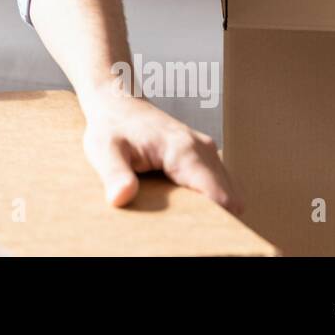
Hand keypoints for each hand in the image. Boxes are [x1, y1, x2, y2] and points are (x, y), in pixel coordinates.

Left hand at [79, 89, 243, 214]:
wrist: (117, 102)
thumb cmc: (111, 126)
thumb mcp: (103, 149)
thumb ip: (114, 174)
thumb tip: (121, 197)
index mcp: (185, 151)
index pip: (220, 197)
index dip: (214, 221)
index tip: (195, 233)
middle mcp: (204, 150)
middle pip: (231, 200)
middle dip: (215, 220)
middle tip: (185, 230)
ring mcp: (208, 152)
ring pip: (230, 194)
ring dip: (213, 211)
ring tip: (183, 219)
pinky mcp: (204, 157)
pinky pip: (220, 187)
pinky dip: (210, 202)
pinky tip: (183, 206)